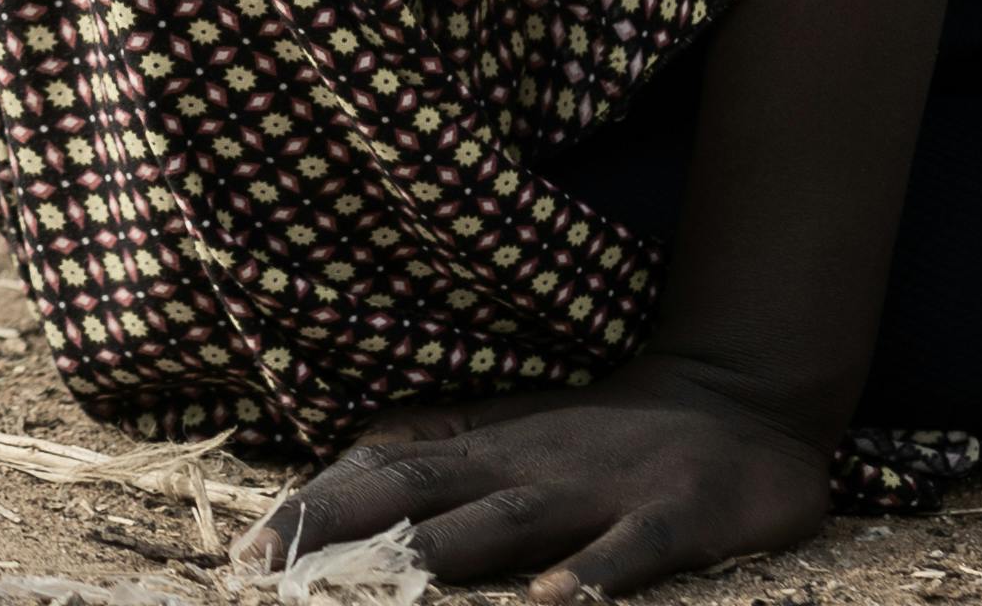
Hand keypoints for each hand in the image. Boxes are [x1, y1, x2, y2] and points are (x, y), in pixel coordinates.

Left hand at [251, 361, 835, 598]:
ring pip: (508, 521)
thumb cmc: (597, 437)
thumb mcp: (506, 438)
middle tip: (271, 568)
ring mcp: (599, 490)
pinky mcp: (674, 516)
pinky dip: (592, 576)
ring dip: (444, 550)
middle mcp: (525, 465)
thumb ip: (431, 461)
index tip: (246, 552)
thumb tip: (332, 490)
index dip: (313, 510)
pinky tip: (553, 602)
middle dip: (342, 529)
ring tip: (386, 577)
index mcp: (480, 450)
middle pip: (418, 491)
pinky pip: (630, 551)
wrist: (735, 396)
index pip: (377, 474)